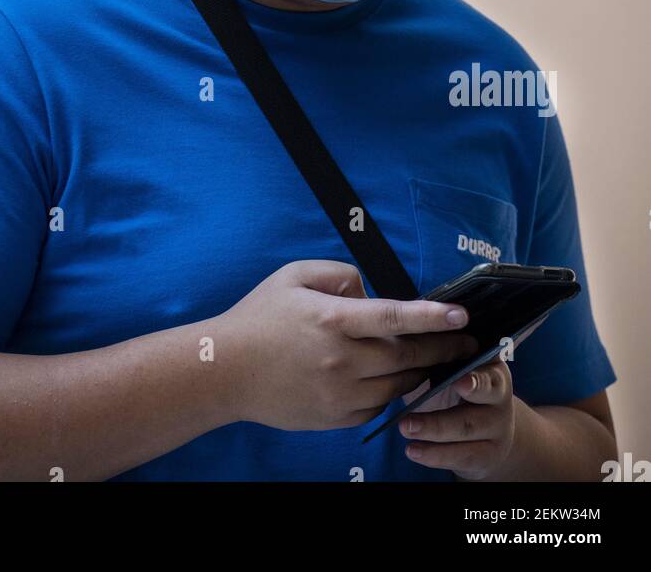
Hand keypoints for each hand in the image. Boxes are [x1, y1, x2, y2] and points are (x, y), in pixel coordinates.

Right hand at [215, 259, 479, 431]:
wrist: (225, 371)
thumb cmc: (259, 317)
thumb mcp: (293, 275)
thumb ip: (339, 274)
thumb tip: (369, 291)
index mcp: (332, 319)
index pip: (393, 317)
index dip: (431, 317)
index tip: (461, 316)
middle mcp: (340, 359)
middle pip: (405, 356)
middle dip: (441, 348)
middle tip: (466, 340)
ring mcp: (339, 393)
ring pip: (397, 384)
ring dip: (419, 371)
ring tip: (434, 358)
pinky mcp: (335, 417)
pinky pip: (377, 405)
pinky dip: (391, 391)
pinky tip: (392, 377)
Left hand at [398, 358, 516, 477]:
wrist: (489, 427)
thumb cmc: (458, 387)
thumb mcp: (453, 368)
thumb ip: (440, 360)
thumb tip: (411, 352)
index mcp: (492, 369)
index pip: (487, 375)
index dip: (475, 381)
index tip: (458, 382)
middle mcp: (500, 399)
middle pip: (472, 412)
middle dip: (440, 416)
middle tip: (408, 419)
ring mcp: (498, 430)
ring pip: (465, 431)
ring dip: (432, 431)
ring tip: (405, 430)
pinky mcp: (489, 455)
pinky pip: (462, 456)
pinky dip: (435, 455)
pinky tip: (413, 450)